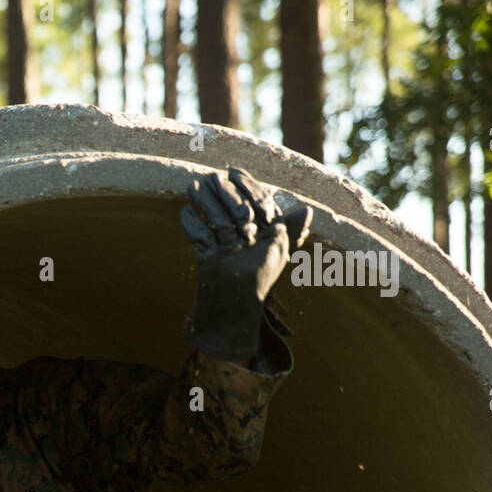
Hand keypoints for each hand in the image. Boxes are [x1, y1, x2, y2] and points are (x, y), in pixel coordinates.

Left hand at [179, 167, 311, 359]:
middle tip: (208, 174)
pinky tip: (184, 212)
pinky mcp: (213, 266)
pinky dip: (191, 222)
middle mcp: (258, 248)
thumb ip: (289, 232)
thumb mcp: (275, 258)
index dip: (246, 183)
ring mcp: (235, 257)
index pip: (262, 202)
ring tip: (190, 186)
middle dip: (223, 188)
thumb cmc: (254, 284)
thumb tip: (307, 210)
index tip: (232, 170)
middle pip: (240, 208)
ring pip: (219, 219)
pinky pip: (200, 237)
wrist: (234, 321)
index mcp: (276, 241)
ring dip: (203, 200)